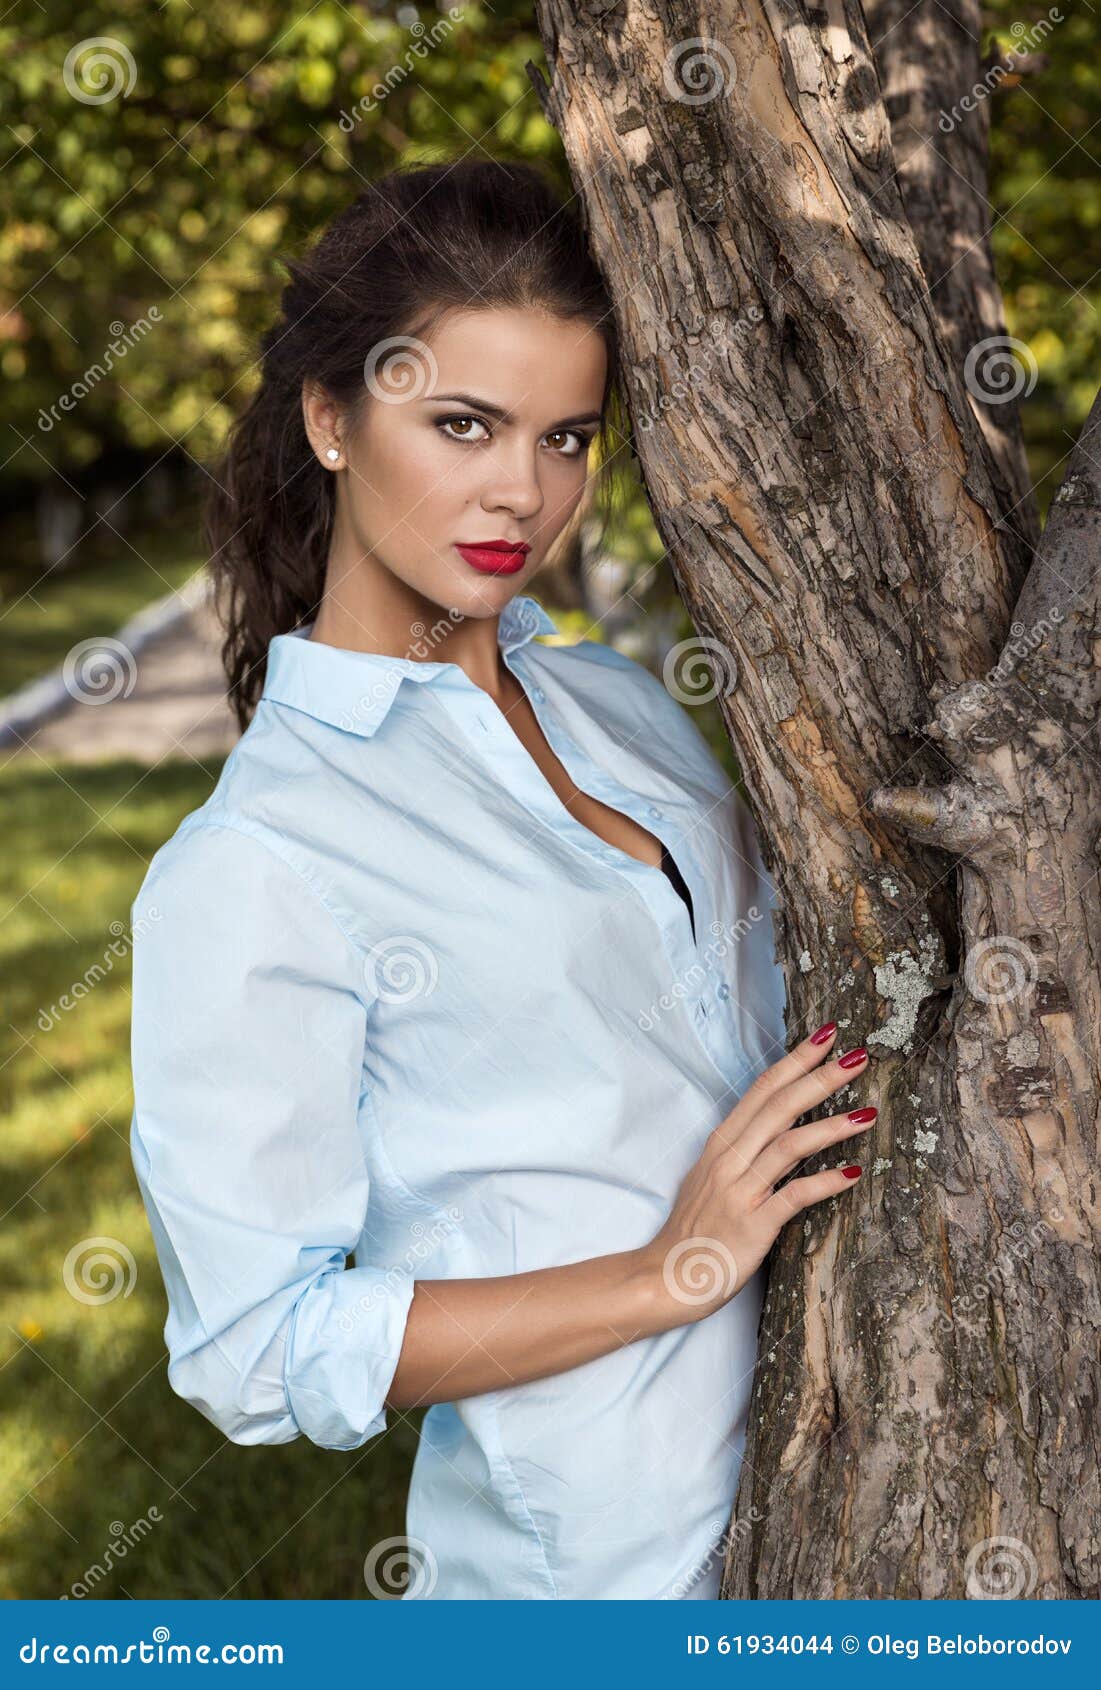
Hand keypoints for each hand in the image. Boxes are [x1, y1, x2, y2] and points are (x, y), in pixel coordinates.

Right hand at [636, 1022, 873, 1329]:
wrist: (666, 1278)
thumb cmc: (693, 1231)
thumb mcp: (712, 1180)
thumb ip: (743, 1152)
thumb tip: (779, 1131)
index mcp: (722, 1144)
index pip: (762, 1089)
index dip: (795, 1061)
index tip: (826, 1036)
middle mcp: (729, 1160)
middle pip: (779, 1106)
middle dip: (820, 1078)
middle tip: (857, 1056)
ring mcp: (740, 1191)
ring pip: (788, 1146)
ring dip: (830, 1126)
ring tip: (868, 1113)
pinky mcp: (752, 1225)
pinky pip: (793, 1197)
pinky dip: (824, 1183)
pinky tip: (853, 1173)